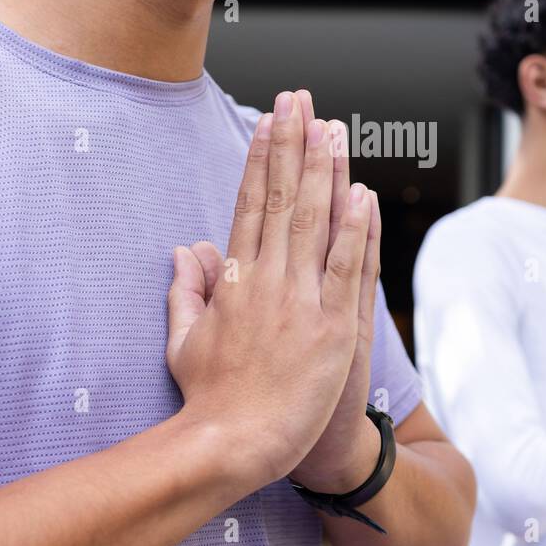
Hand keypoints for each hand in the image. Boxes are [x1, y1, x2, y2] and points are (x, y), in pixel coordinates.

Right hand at [165, 88, 372, 494]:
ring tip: (332, 126)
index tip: (269, 121)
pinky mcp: (333, 329)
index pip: (250, 204)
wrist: (232, 447)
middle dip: (292, 144)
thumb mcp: (183, 340)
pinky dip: (356, 230)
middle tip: (300, 99)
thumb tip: (186, 249)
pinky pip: (348, 269)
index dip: (262, 158)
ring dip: (325, 171)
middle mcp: (267, 282)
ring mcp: (301, 303)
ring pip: (316, 223)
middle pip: (283, 199)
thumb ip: (186, 291)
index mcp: (234, 281)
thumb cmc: (209, 400)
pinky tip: (363, 192)